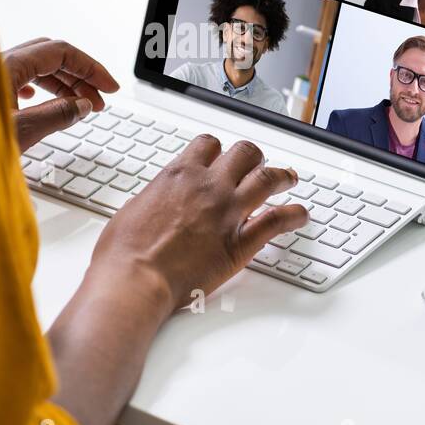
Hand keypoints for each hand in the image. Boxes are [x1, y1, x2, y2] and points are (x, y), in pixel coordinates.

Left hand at [1, 37, 119, 152]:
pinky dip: (39, 87)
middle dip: (79, 77)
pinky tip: (40, 99)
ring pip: (33, 69)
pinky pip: (17, 78)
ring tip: (78, 105)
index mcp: (8, 64)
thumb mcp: (21, 130)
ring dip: (61, 84)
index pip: (61, 53)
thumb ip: (56, 115)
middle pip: (49, 58)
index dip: (90, 69)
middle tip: (98, 99)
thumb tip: (83, 105)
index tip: (109, 86)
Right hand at [90, 136, 309, 308]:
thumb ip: (157, 198)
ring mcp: (228, 213)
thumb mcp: (134, 208)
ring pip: (268, 178)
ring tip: (289, 178)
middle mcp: (209, 187)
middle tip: (258, 165)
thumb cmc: (124, 251)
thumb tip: (160, 200)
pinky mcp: (241, 243)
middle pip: (244, 154)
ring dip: (282, 176)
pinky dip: (294, 215)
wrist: (134, 279)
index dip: (218, 149)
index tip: (221, 156)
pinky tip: (300, 215)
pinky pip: (278, 220)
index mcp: (180, 175)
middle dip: (254, 157)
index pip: (209, 145)